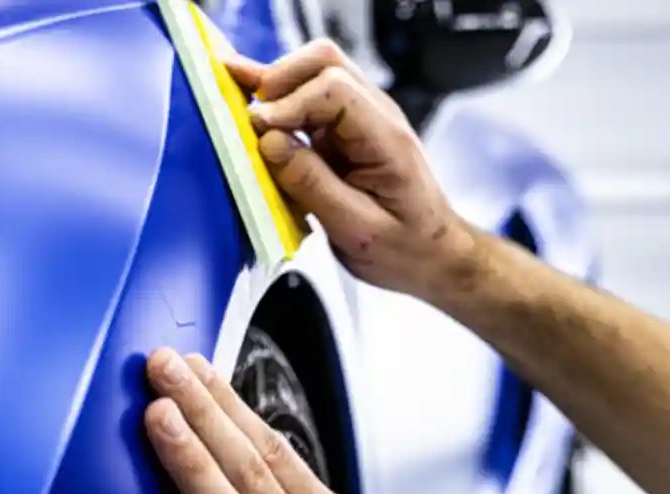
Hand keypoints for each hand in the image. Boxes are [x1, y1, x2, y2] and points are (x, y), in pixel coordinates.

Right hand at [226, 41, 472, 298]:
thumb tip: (269, 144)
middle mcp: (375, 116)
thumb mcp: (357, 229)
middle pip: (324, 62)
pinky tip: (249, 100)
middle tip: (249, 115)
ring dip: (275, 86)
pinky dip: (277, 100)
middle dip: (279, 80)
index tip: (258, 130)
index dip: (289, 103)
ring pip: (313, 72)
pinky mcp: (340, 132)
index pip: (335, 90)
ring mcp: (358, 119)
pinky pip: (307, 99)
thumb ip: (312, 185)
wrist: (431, 255)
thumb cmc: (405, 247)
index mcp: (386, 138)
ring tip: (239, 101)